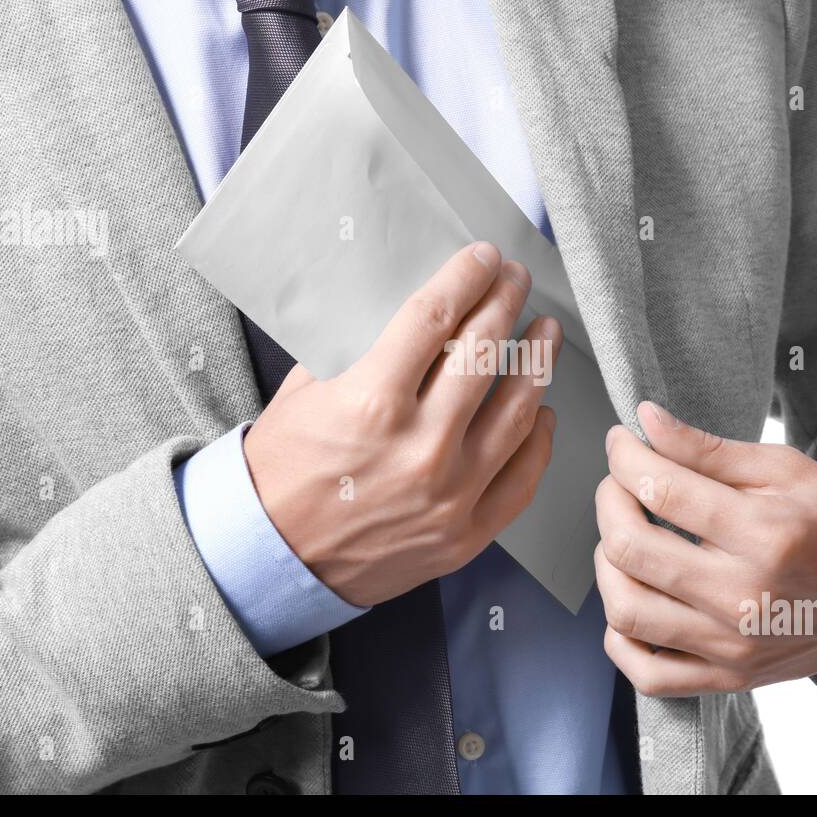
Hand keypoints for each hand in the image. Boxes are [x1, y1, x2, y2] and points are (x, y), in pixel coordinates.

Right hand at [243, 242, 561, 607]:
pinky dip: (537, 440)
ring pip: (515, 413)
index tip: (483, 257)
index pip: (436, 317)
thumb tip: (413, 312)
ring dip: (537, 365)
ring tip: (545, 336)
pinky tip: (541, 411)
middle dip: (505, 304)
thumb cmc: (281, 470)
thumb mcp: (305, 393)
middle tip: (517, 281)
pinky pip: (521, 479)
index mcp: (372, 402)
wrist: (271, 559)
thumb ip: (359, 351)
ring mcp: (449, 495)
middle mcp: (419, 446)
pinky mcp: (464, 534)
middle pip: (483, 354)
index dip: (466, 277)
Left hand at [594, 401, 816, 695]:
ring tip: (622, 535)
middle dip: (608, 501)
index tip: (620, 441)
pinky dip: (620, 639)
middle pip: (631, 549)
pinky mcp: (731, 678)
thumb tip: (646, 421)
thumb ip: (708, 448)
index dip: (624, 456)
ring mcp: (735, 646)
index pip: (660, 489)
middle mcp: (745, 597)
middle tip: (619, 483)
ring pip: (626, 610)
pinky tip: (632, 599)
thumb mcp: (785, 468)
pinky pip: (648, 674)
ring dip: (607, 563)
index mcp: (765, 534)